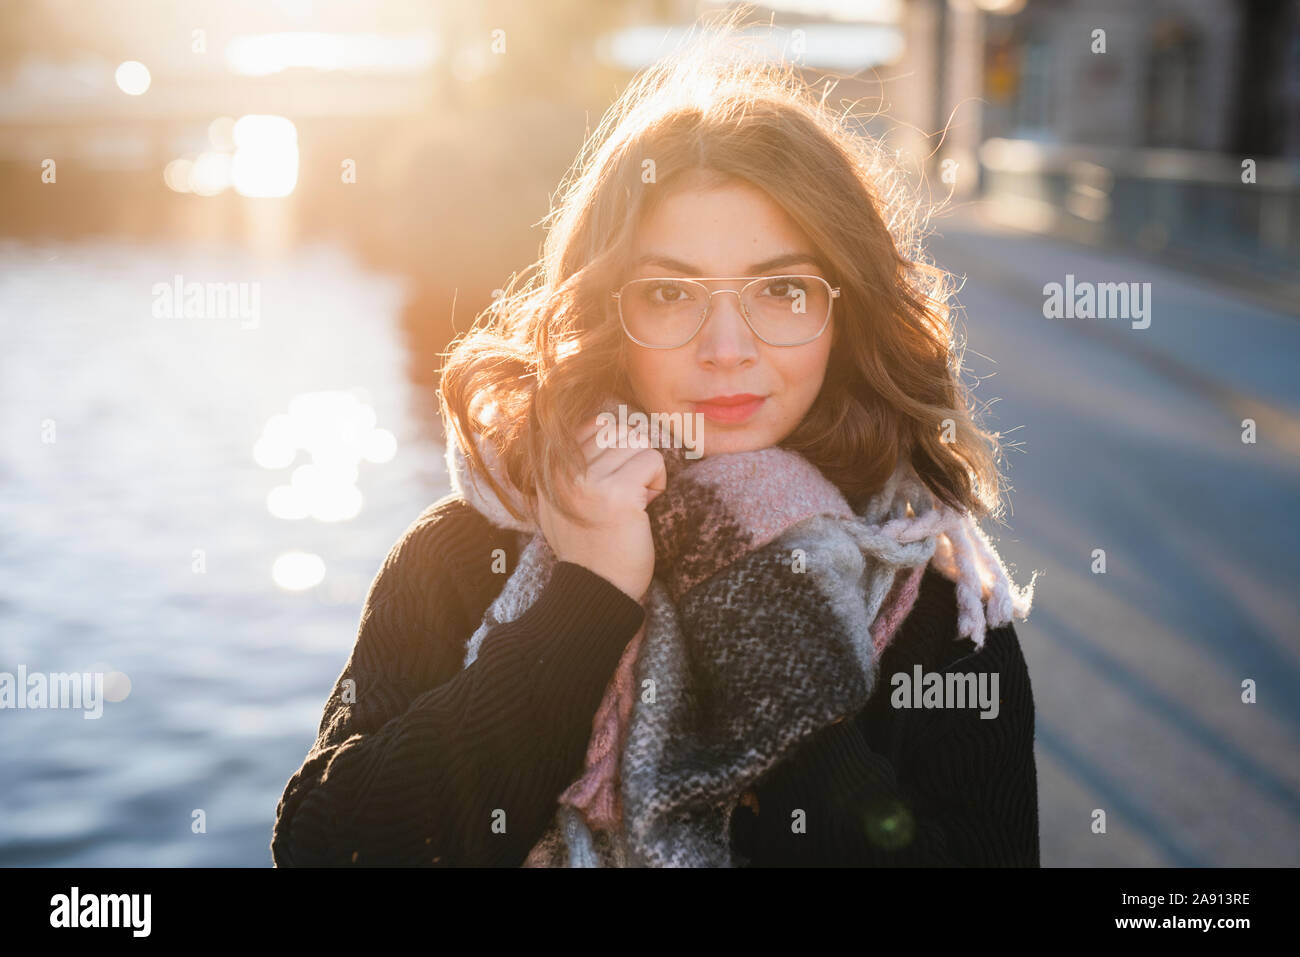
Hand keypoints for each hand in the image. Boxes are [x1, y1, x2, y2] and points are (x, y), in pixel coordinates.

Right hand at [534, 415, 666, 601]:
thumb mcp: (563, 501)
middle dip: (632, 458)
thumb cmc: (589, 546)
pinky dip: (657, 482)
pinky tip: (644, 508)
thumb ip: (572, 464)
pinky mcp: (617, 494)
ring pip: (637, 441)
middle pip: (618, 429)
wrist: (595, 591)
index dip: (615, 447)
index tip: (614, 481)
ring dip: (645, 471)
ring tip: (633, 503)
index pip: (594, 424)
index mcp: (549, 469)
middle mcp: (563, 471)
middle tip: (626, 495)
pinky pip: (653, 459)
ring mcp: (588, 481)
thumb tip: (604, 421)